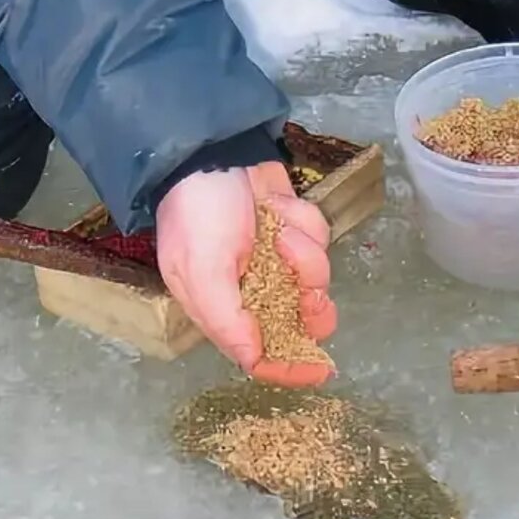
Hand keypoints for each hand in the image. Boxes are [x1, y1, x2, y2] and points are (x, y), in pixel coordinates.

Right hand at [155, 162, 336, 386]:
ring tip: (278, 228)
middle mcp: (253, 291)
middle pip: (301, 322)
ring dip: (303, 252)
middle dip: (311, 304)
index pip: (260, 355)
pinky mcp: (294, 231)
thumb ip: (226, 319)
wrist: (213, 149)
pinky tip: (278, 206)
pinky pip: (318, 239)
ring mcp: (277, 261)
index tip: (320, 369)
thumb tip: (251, 362)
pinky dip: (302, 221)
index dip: (290, 368)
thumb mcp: (202, 268)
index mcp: (223, 309)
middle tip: (310, 290)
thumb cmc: (197, 211)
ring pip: (316, 277)